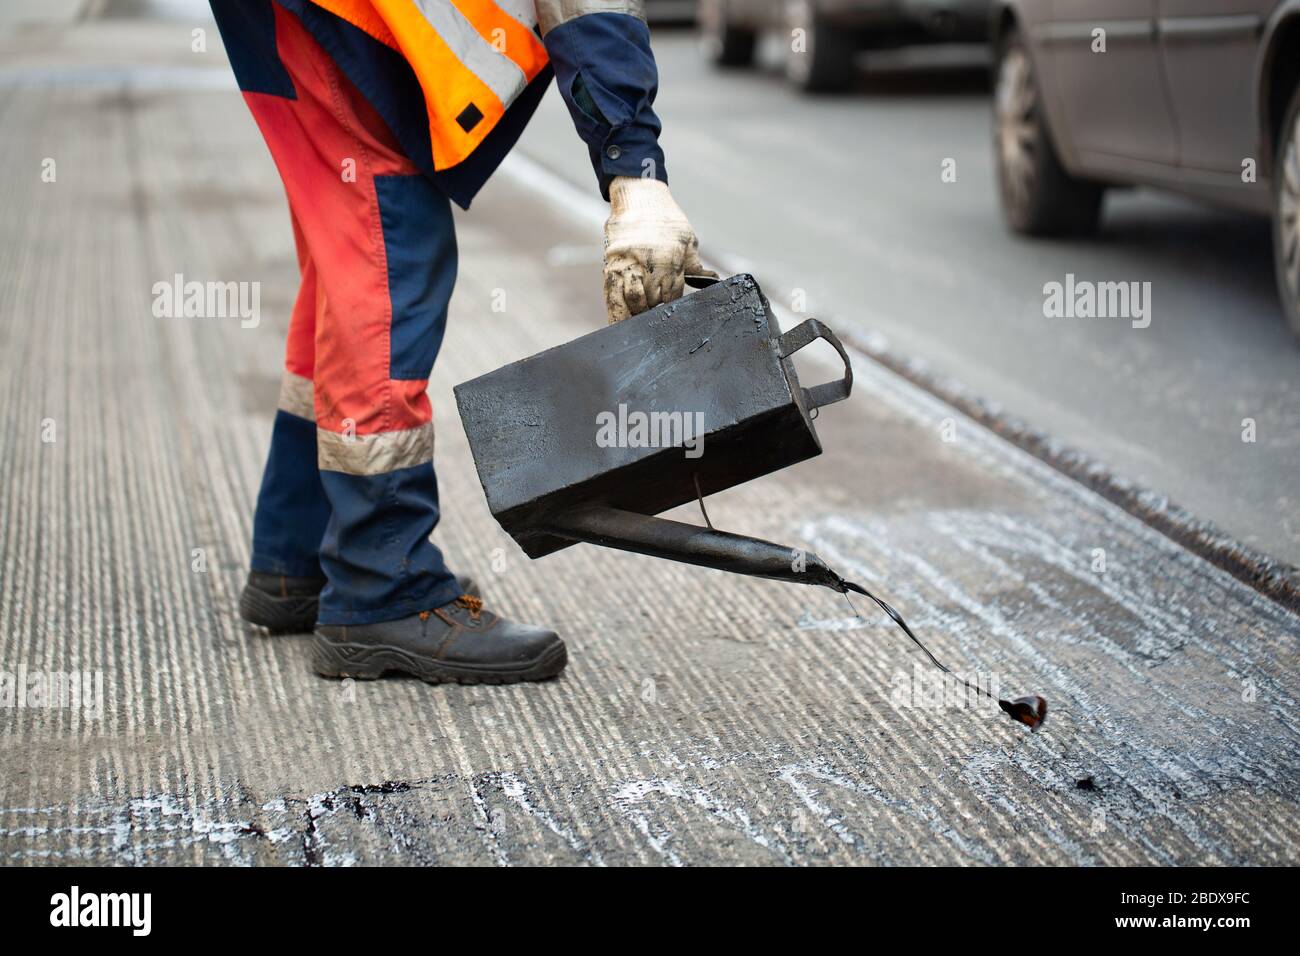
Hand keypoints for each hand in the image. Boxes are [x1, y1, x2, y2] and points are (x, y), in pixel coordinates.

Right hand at [603, 177, 715, 323]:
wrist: (639, 196)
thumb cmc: (666, 218)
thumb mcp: (687, 239)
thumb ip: (694, 264)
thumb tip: (712, 280)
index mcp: (671, 261)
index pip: (672, 297)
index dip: (671, 309)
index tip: (670, 318)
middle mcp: (649, 265)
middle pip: (652, 303)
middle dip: (653, 315)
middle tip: (654, 324)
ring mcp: (628, 266)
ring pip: (632, 303)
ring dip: (635, 316)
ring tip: (638, 325)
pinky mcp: (611, 265)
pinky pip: (611, 295)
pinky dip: (615, 313)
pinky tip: (618, 324)